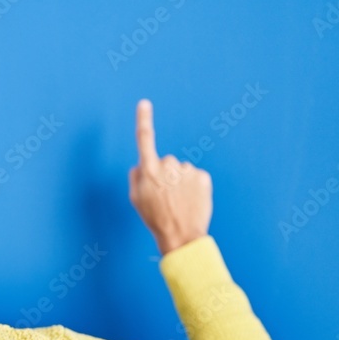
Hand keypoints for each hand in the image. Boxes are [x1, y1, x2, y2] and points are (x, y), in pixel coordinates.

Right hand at [128, 99, 212, 254]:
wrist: (181, 235)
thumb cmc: (155, 219)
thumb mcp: (136, 200)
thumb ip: (135, 178)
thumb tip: (140, 166)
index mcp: (149, 171)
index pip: (145, 140)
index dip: (143, 120)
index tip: (144, 104)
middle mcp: (168, 165)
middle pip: (165, 162)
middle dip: (165, 175)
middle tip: (165, 197)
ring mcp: (187, 170)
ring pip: (181, 171)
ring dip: (180, 183)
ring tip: (179, 202)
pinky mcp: (203, 176)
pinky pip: (195, 177)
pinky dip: (193, 187)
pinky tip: (190, 201)